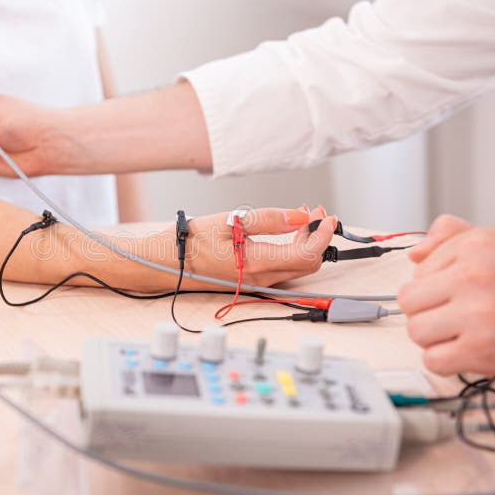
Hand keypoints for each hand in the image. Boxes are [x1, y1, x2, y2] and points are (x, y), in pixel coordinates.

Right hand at [119, 206, 337, 290]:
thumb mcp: (231, 221)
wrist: (167, 263)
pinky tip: (286, 233)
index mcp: (258, 263)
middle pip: (308, 263)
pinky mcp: (251, 280)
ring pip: (296, 266)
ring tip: (301, 218)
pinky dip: (292, 249)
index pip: (307, 254)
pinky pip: (282, 268)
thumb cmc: (192, 242)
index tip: (327, 217)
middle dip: (317, 237)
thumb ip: (269, 219)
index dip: (323, 235)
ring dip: (305, 242)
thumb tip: (300, 217)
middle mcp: (262, 278)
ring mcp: (257, 282)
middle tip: (315, 213)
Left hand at [399, 215, 494, 380]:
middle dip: (428, 312)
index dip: (436, 285)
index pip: (419, 269)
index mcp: (477, 244)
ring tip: (463, 334)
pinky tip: (468, 353)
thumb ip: (456, 236)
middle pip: (408, 300)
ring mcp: (477, 313)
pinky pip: (432, 360)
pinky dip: (447, 362)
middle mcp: (474, 274)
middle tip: (455, 317)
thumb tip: (415, 254)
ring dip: (435, 339)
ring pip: (416, 331)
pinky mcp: (482, 349)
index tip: (460, 293)